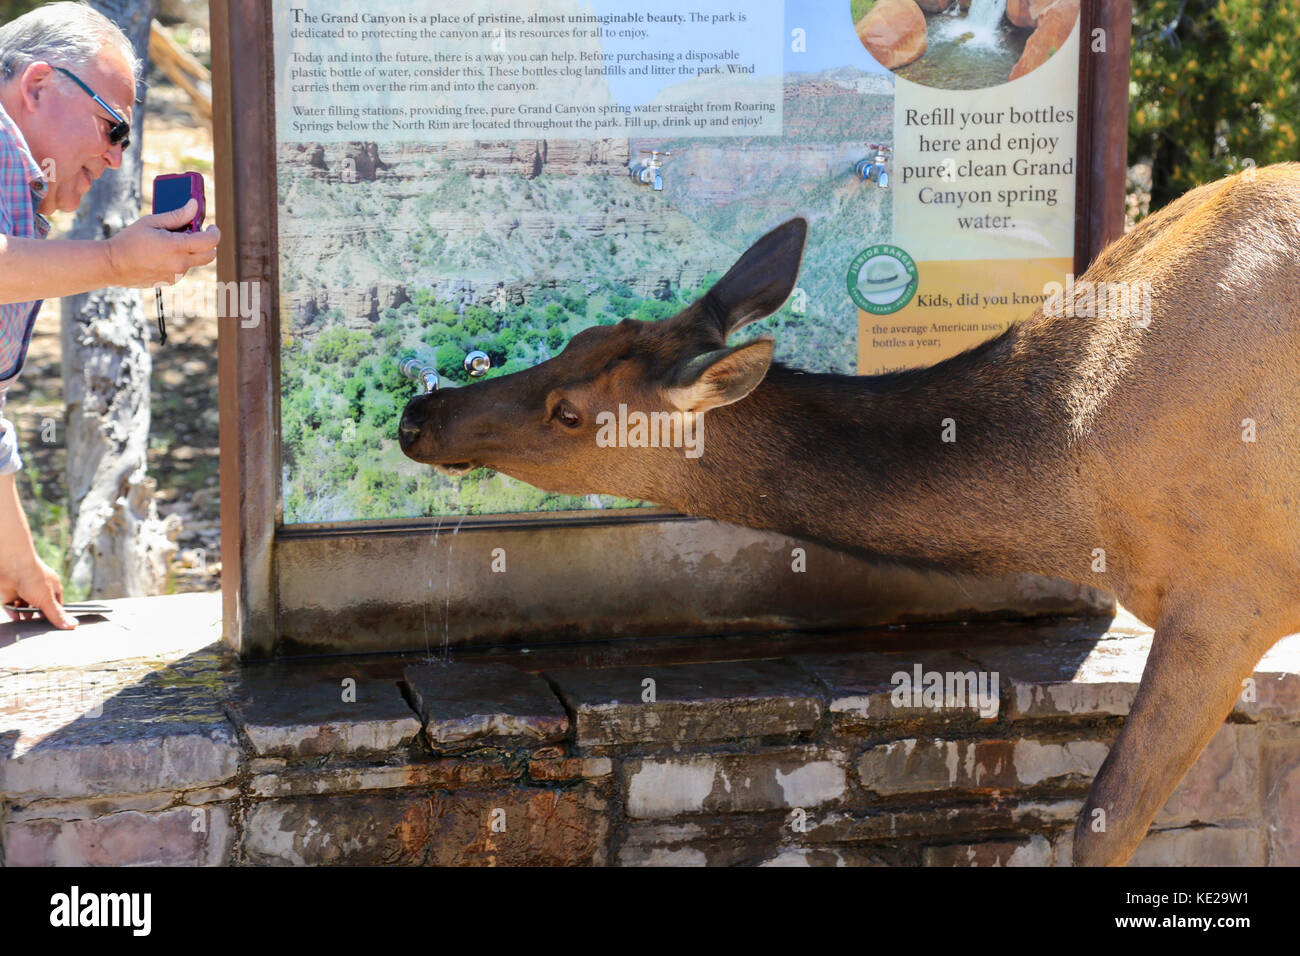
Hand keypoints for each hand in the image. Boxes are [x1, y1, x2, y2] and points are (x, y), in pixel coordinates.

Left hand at [0, 556, 75, 629]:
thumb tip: (73, 625)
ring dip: (25, 614)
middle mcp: (39, 588)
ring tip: (25, 621)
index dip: (55, 614)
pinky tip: (15, 617)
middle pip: (40, 606)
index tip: (53, 625)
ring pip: (25, 606)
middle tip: (38, 625)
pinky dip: (12, 612)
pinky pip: (11, 605)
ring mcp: (24, 590)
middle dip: (39, 615)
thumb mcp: (48, 600)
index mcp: (53, 587)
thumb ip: (57, 614)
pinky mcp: (10, 592)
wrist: (11, 566)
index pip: (57, 604)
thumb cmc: (33, 578)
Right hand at [106, 200, 220, 287]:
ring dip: (191, 251)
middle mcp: (180, 264)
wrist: (113, 265)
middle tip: (197, 232)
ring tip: (171, 241)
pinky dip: (180, 260)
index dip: (214, 232)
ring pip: (196, 262)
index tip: (211, 226)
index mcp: (177, 247)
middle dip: (208, 243)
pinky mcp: (171, 281)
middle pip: (210, 255)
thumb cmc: (129, 241)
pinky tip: (163, 253)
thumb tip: (194, 206)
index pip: (210, 241)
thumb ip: (176, 215)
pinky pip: (184, 269)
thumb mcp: (151, 222)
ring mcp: (176, 275)